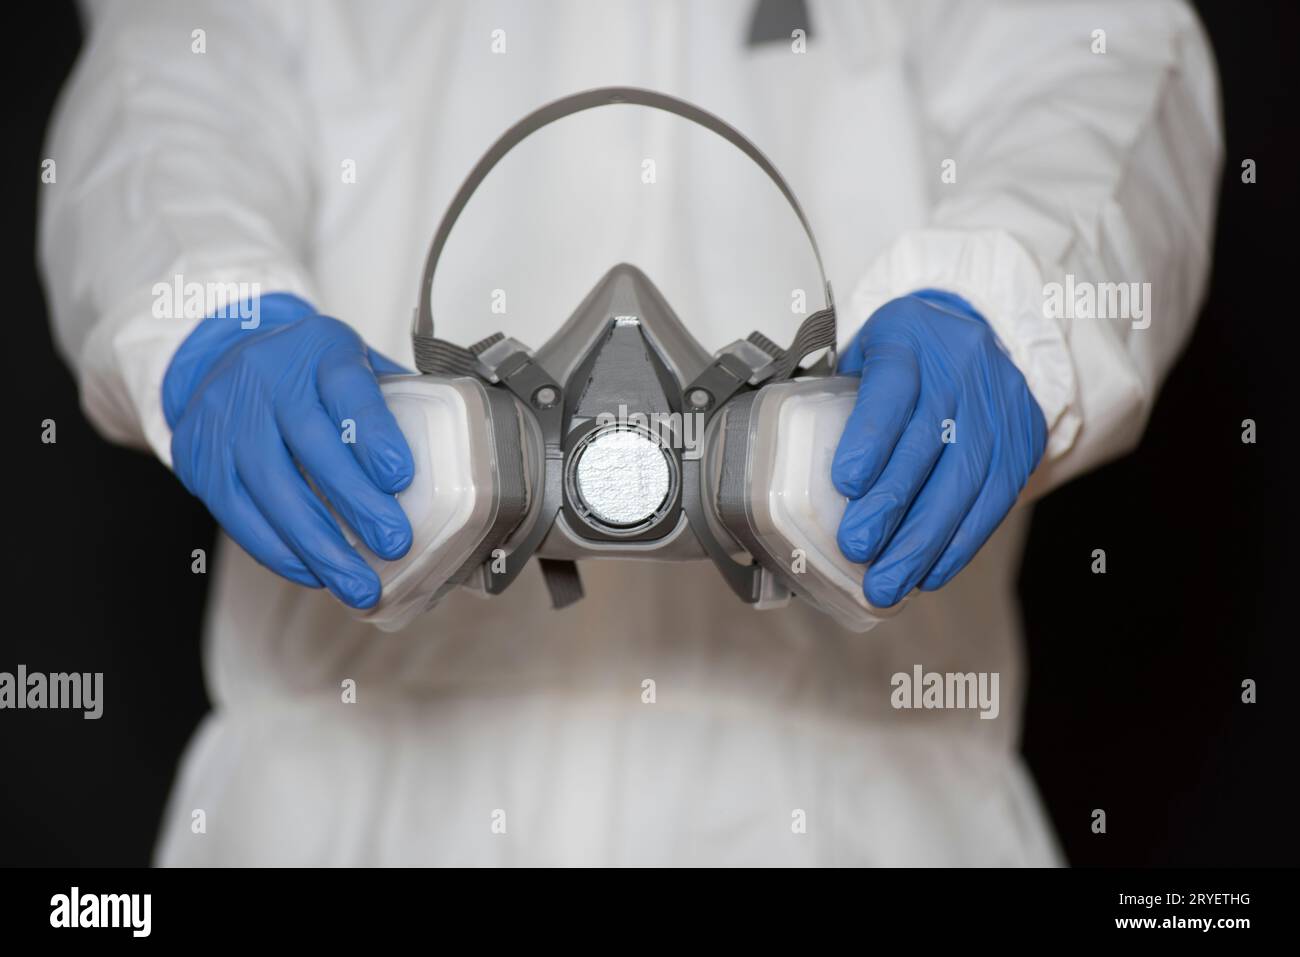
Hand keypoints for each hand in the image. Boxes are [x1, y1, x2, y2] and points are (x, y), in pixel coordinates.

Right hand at [163, 293, 413, 607]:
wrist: (222, 359)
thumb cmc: (309, 375)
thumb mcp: (354, 365)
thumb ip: (394, 403)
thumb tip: (455, 457)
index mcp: (319, 349)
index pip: (348, 390)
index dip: (374, 435)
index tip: (402, 478)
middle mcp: (266, 378)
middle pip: (311, 446)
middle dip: (356, 503)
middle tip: (394, 543)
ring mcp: (225, 418)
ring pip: (272, 488)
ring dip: (319, 545)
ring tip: (358, 584)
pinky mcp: (199, 460)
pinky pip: (238, 514)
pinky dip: (279, 551)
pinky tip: (313, 573)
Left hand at [832, 289, 1046, 607]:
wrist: (974, 332)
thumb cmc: (900, 358)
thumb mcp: (862, 359)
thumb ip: (839, 406)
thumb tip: (799, 482)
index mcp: (909, 338)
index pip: (893, 385)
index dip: (872, 436)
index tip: (846, 483)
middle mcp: (962, 366)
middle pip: (929, 441)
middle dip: (892, 504)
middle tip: (857, 549)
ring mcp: (1000, 402)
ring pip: (965, 480)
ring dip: (924, 541)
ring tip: (888, 583)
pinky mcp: (1025, 437)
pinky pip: (996, 499)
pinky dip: (960, 544)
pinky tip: (930, 572)